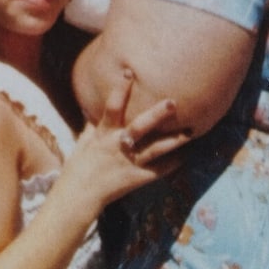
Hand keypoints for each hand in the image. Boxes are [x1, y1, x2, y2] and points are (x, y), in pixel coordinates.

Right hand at [68, 73, 186, 210]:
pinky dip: (173, 164)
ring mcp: (129, 162)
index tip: (130, 72)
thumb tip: (92, 110)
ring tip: (190, 132)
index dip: (120, 89)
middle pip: (140, 127)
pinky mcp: (137, 178)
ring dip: (173, 140)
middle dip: (157, 114)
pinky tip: (187, 156)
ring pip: (155, 149)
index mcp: (103, 134)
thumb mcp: (83, 143)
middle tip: (173, 101)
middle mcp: (118, 146)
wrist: (78, 196)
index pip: (112, 107)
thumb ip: (92, 126)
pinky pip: (158, 170)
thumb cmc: (78, 168)